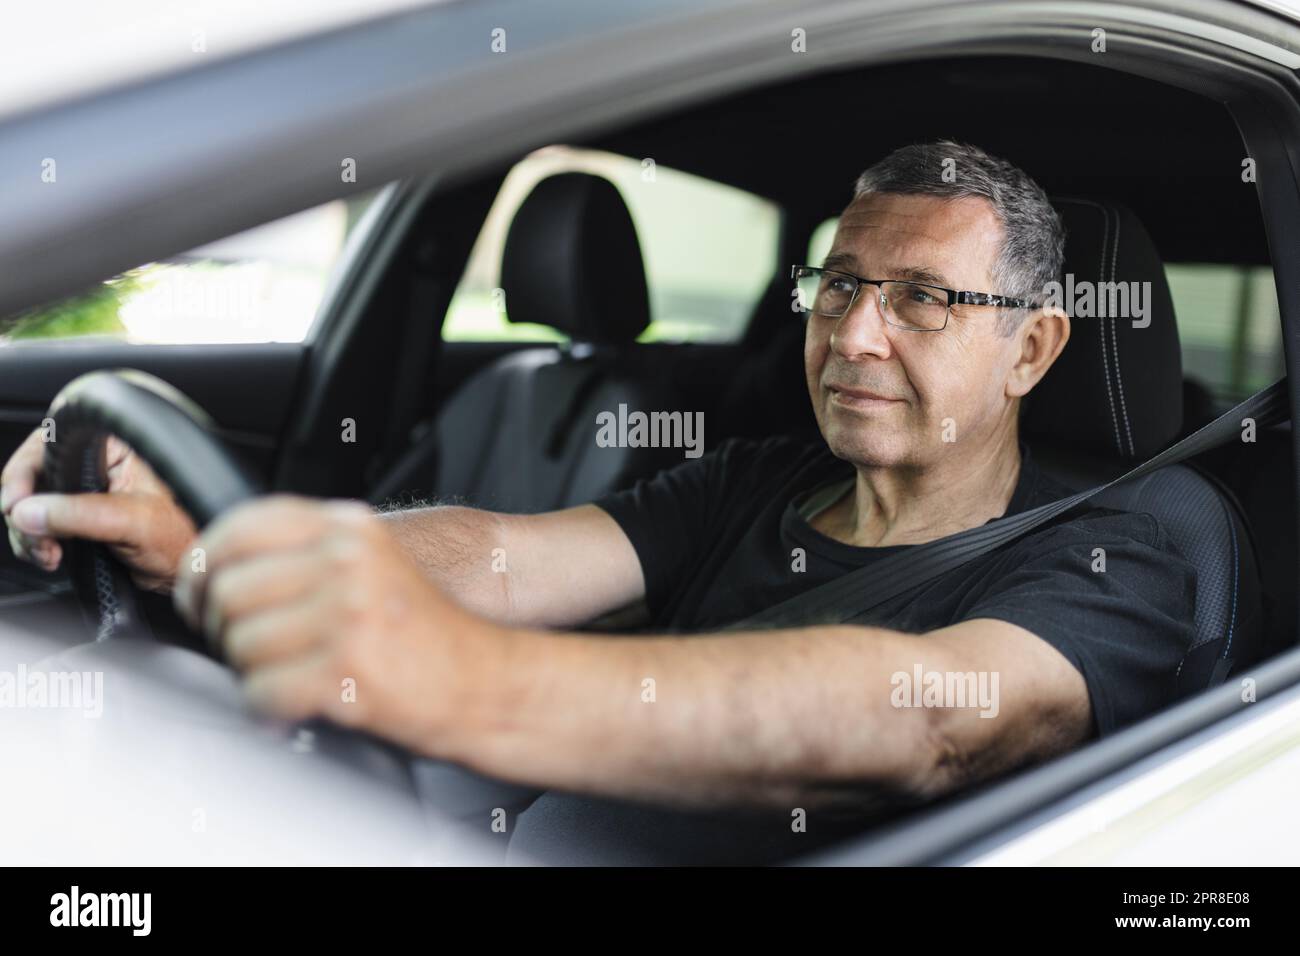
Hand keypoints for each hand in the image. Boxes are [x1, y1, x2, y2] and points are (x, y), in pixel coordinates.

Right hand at [1, 428, 197, 591]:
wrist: (191, 567)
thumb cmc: (183, 535)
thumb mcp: (133, 521)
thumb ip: (82, 513)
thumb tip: (29, 511)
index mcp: (112, 446)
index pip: (50, 443)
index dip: (24, 471)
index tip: (15, 502)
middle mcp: (95, 462)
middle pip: (33, 476)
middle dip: (24, 511)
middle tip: (36, 539)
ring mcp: (84, 490)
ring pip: (31, 503)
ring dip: (29, 533)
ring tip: (49, 554)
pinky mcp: (79, 516)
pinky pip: (40, 524)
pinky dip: (36, 542)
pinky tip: (51, 556)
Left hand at [174, 495, 500, 755]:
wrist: (486, 681)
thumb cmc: (429, 633)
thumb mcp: (376, 562)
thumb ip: (313, 551)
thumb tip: (224, 568)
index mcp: (351, 528)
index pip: (242, 525)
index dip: (204, 563)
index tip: (199, 592)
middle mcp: (347, 562)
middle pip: (229, 589)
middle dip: (221, 629)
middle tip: (241, 649)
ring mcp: (347, 613)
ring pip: (239, 644)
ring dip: (249, 673)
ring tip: (281, 678)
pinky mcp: (345, 669)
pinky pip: (261, 691)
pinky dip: (267, 709)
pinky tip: (290, 706)